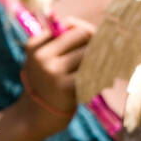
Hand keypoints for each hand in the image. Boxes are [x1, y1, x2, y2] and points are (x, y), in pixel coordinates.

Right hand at [18, 16, 95, 139]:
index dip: (86, 33)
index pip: (71, 24)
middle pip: (84, 34)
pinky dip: (102, 75)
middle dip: (96, 43)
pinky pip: (95, 70)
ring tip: (98, 71)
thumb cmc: (48, 82)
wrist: (37, 116)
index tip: (92, 44)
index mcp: (35, 44)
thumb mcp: (47, 58)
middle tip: (100, 58)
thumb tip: (105, 30)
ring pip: (92, 52)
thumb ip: (68, 40)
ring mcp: (53, 71)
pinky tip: (99, 83)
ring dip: (100, 60)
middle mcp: (42, 56)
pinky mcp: (66, 86)